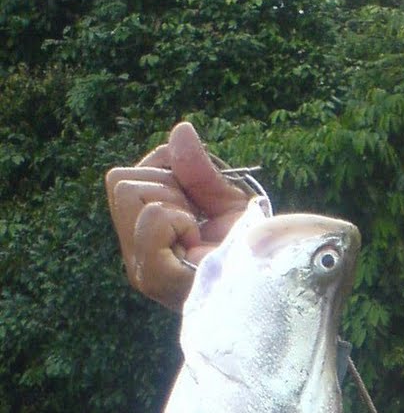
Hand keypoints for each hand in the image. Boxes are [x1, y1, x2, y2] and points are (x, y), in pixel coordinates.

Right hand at [105, 121, 250, 310]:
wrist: (273, 283)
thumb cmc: (251, 251)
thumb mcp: (225, 202)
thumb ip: (198, 170)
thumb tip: (181, 130)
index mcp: (145, 236)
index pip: (123, 177)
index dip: (164, 171)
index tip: (196, 200)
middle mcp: (135, 255)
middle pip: (120, 182)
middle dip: (167, 187)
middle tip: (199, 221)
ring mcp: (140, 269)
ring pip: (130, 192)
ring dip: (174, 204)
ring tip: (200, 235)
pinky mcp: (153, 279)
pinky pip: (150, 217)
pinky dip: (178, 219)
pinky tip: (199, 245)